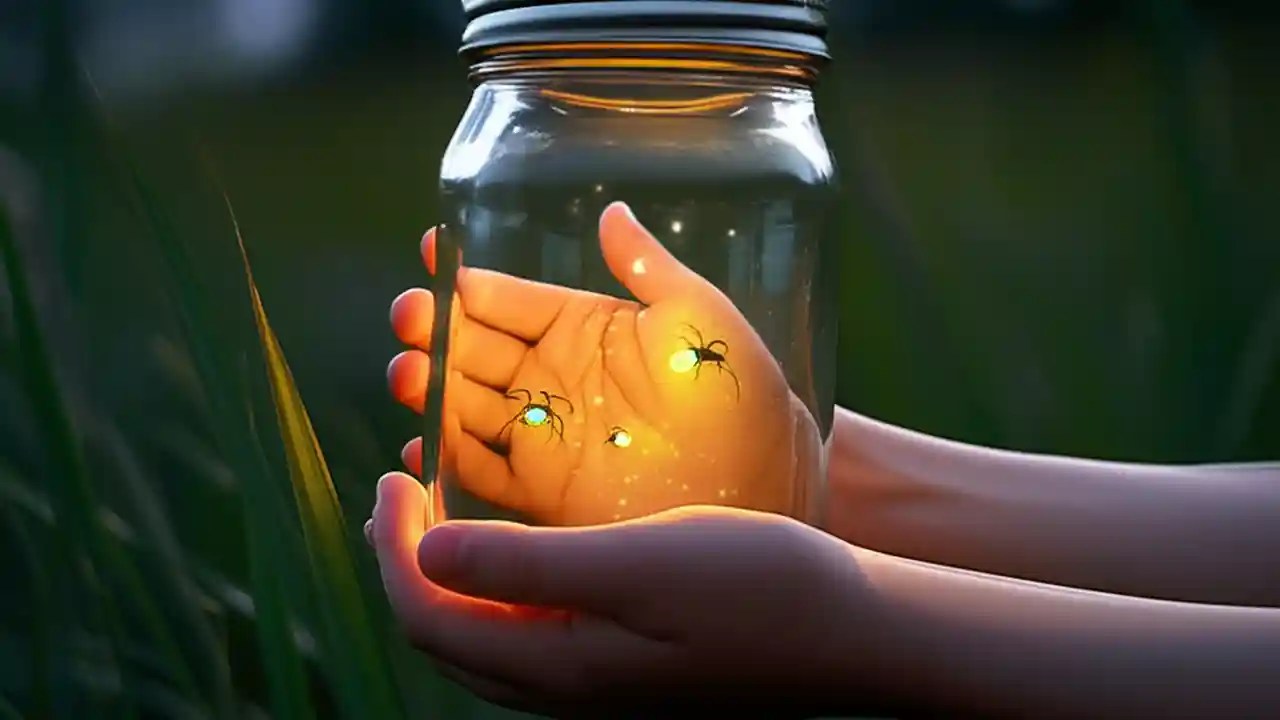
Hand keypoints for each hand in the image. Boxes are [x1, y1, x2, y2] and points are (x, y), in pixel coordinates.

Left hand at [370, 471, 866, 718]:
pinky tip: (514, 549)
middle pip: (444, 634)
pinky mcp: (622, 670)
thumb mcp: (637, 560)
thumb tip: (424, 553)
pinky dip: (495, 588)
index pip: (427, 614)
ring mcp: (594, 687)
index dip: (393, 547)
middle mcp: (564, 691)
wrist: (852, 632)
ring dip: (445, 578)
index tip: (395, 473)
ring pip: (482, 638)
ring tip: (438, 512)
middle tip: (404, 485)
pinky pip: (526, 634)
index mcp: (557, 667)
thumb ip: (526, 563)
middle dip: (405, 561)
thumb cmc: (755, 585)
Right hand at [389, 202, 821, 525]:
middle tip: (412, 317)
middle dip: (434, 330)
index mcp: (583, 329)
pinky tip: (423, 442)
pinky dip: (446, 460)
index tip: (432, 251)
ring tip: (410, 371)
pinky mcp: (541, 492)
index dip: (465, 278)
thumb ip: (647, 266)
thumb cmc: (739, 392)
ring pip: (464, 404)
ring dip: (430, 386)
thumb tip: (612, 210)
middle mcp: (554, 378)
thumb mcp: (696, 316)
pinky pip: (479, 473)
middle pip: (472, 348)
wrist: (763, 482)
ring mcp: (544, 435)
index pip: (507, 297)